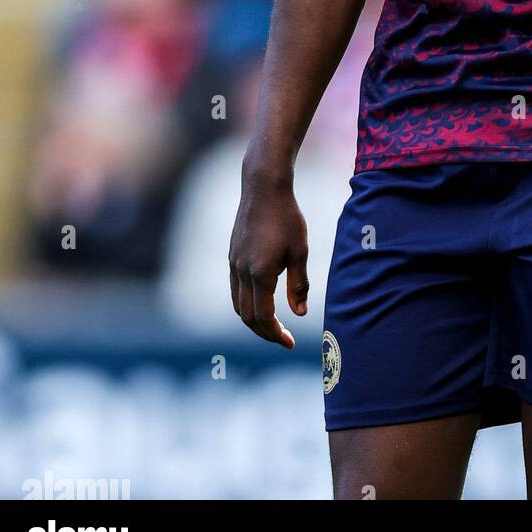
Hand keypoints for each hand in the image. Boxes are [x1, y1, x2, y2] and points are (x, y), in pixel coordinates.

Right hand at [228, 170, 308, 347]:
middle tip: (282, 339)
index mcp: (260, 273)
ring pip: (237, 304)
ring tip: (272, 325)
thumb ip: (299, 284)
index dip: (276, 334)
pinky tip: (261, 300)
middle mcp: (241, 271)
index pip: (263, 317)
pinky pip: (235, 289)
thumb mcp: (300, 251)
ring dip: (252, 320)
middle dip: (264, 332)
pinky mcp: (231, 256)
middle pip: (246, 316)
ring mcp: (233, 264)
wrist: (263, 188)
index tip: (289, 343)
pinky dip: (246, 303)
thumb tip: (300, 313)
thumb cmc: (287, 217)